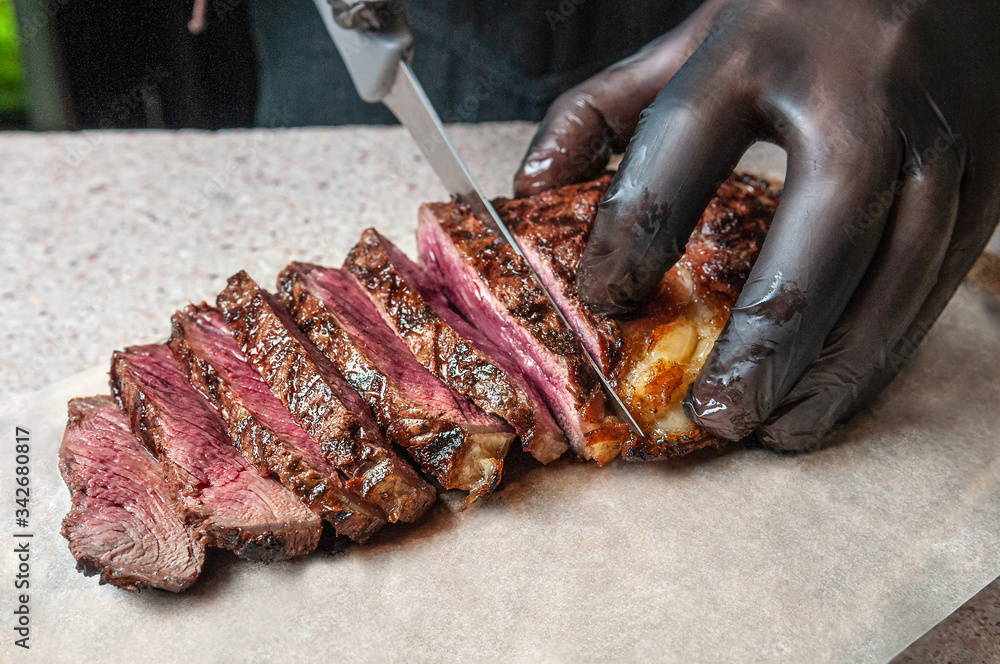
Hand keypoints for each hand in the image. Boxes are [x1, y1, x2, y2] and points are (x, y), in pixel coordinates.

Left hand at [515, 0, 999, 451]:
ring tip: (780, 430)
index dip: (636, 232)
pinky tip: (840, 391)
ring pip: (900, 271)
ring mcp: (943, 133)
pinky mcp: (994, 171)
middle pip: (823, 230)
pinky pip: (941, 277)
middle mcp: (863, 90)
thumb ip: (605, 107)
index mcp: (762, 44)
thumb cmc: (797, 7)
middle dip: (771, 338)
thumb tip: (532, 188)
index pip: (681, 148)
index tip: (605, 302)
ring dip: (841, 367)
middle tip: (720, 416)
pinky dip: (890, 347)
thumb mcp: (693, 35)